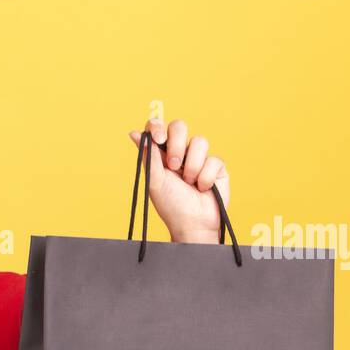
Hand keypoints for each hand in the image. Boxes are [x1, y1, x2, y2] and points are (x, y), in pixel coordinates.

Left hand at [128, 118, 229, 243]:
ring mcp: (199, 157)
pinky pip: (213, 159)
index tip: (158, 138)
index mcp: (161, 154)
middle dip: (176, 145)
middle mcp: (180, 152)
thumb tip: (133, 133)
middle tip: (173, 166)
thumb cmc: (171, 206)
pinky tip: (202, 188)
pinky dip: (205, 177)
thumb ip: (148, 155)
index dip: (158, 127)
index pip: (158, 127)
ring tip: (189, 183)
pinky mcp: (216, 166)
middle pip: (179, 126)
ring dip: (191, 166)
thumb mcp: (155, 181)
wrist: (193, 224)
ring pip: (199, 141)